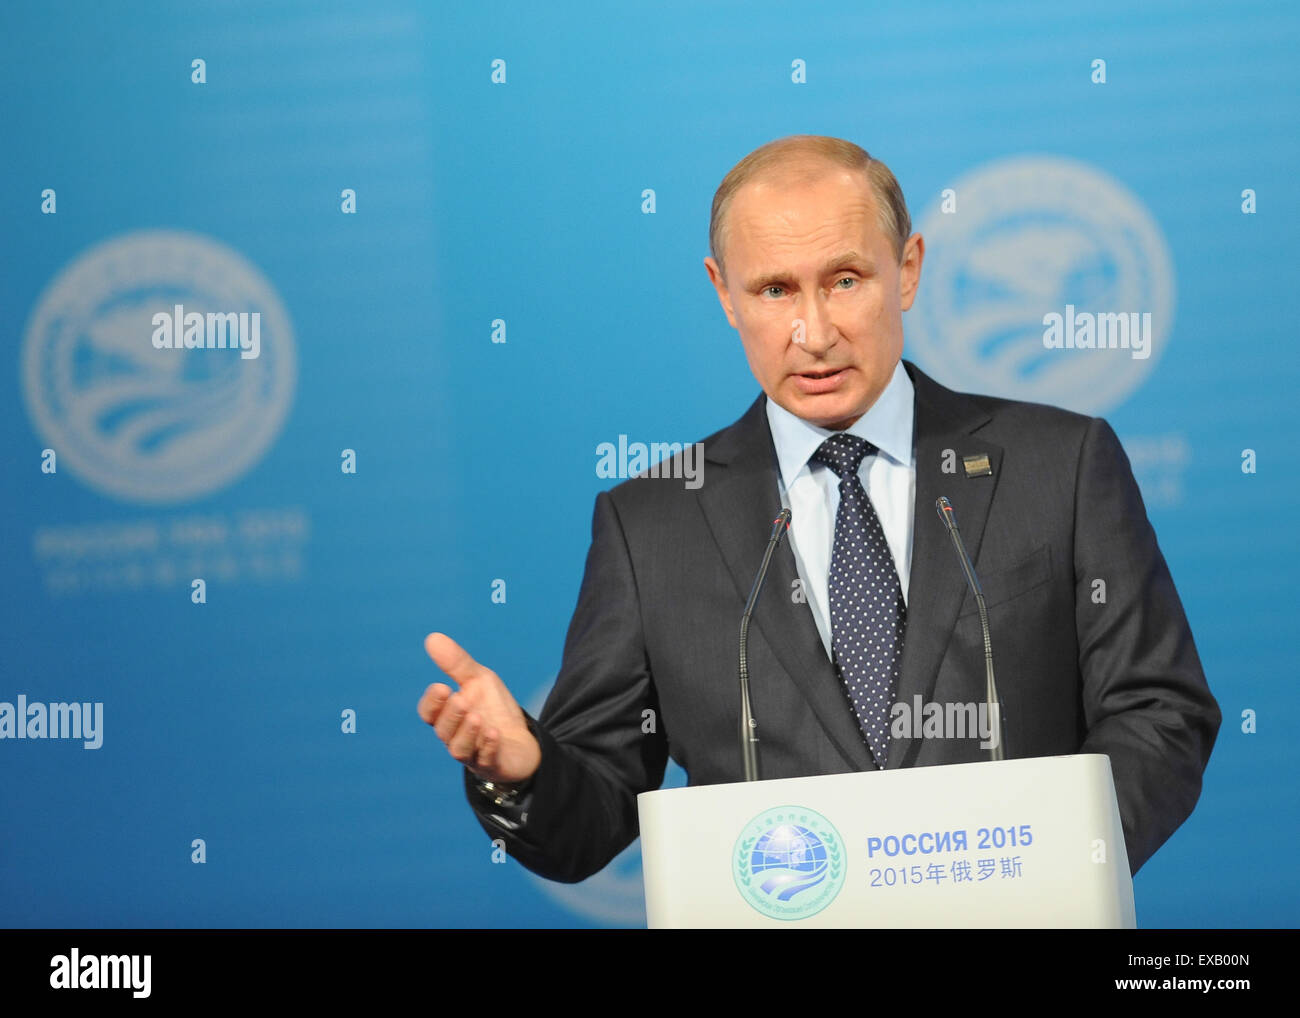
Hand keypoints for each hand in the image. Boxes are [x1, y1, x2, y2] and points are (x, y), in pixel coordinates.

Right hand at [418, 632, 541, 785]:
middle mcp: (455, 737)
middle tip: (460, 699)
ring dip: (466, 732)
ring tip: (476, 717)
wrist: (522, 739)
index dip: (432, 702)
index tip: (441, 687)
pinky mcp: (492, 765)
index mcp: (448, 716)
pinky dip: (487, 747)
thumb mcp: (479, 680)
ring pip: (459, 749)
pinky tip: (493, 733)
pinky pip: (485, 760)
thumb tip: (432, 638)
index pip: (429, 713)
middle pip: (443, 730)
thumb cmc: (494, 709)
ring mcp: (473, 754)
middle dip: (450, 715)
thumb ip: (457, 663)